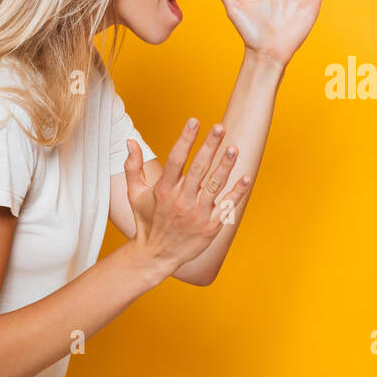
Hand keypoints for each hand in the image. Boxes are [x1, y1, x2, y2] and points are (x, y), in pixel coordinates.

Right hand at [123, 120, 252, 278]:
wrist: (156, 255)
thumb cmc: (147, 220)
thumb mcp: (135, 194)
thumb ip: (133, 167)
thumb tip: (130, 142)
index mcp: (164, 190)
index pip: (176, 159)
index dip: (185, 139)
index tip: (194, 121)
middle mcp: (182, 200)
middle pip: (198, 168)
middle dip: (209, 146)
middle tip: (220, 127)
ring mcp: (198, 213)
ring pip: (214, 185)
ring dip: (225, 166)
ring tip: (234, 148)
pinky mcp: (211, 226)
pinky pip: (227, 206)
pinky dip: (237, 192)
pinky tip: (246, 177)